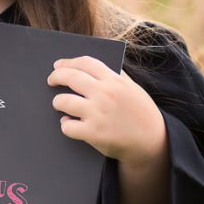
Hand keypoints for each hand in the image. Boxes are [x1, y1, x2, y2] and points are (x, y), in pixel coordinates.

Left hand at [47, 56, 165, 165]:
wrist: (152, 141)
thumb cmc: (141, 113)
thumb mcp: (132, 88)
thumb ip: (115, 75)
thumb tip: (92, 67)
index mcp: (114, 80)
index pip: (86, 63)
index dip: (68, 62)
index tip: (58, 65)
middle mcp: (104, 94)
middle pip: (70, 77)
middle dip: (56, 77)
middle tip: (51, 80)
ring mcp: (97, 113)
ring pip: (63, 101)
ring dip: (58, 102)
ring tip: (59, 104)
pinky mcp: (92, 133)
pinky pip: (66, 126)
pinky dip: (65, 125)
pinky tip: (69, 124)